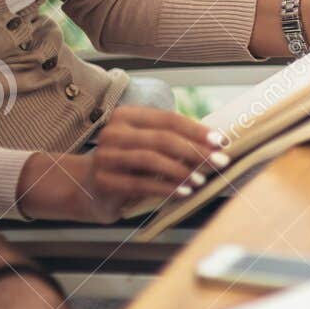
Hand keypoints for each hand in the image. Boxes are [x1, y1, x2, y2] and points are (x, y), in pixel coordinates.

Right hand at [69, 106, 226, 220]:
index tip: (221, 142)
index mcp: (127, 116)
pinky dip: (166, 188)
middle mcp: (113, 132)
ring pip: (151, 159)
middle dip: (195, 150)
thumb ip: (174, 141)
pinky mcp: (103, 180)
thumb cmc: (129, 164)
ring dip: (181, 170)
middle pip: (162, 138)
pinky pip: (140, 183)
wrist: (88, 187)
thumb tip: (217, 145)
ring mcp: (105, 155)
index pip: (168, 119)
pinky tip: (184, 192)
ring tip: (201, 179)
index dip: (197, 130)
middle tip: (220, 162)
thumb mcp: (148, 146)